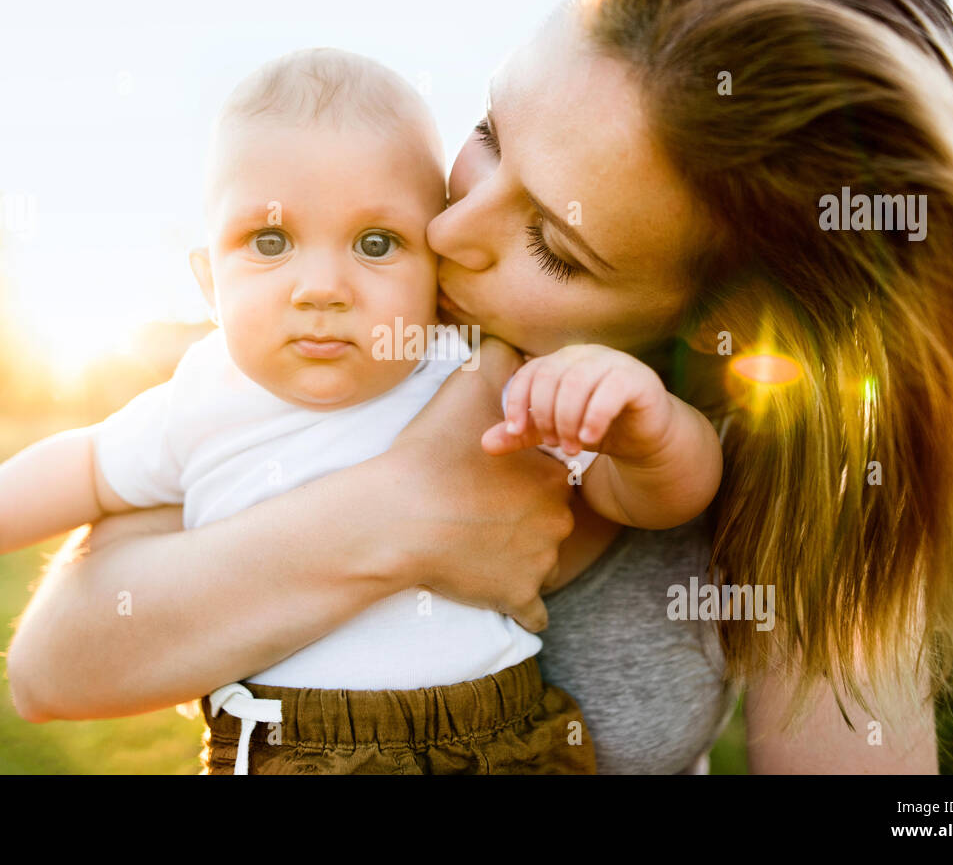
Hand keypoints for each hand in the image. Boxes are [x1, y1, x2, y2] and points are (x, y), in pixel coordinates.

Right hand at [388, 336, 575, 631]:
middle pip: (547, 518)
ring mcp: (539, 564)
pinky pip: (531, 609)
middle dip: (522, 516)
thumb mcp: (468, 387)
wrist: (396, 519)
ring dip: (515, 554)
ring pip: (539, 559)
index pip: (547, 475)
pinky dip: (518, 602)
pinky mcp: (517, 597)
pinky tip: (493, 587)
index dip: (518, 476)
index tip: (485, 477)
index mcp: (551, 475)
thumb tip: (511, 344)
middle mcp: (557, 521)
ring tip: (475, 544)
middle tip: (478, 509)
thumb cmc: (431, 454)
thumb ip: (500, 358)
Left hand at [481, 343, 672, 461]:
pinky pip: (609, 392)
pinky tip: (590, 437)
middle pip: (549, 378)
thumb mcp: (555, 431)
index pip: (528, 373)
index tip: (514, 431)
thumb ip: (523, 434)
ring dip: (567, 420)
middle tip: (554, 444)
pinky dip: (594, 417)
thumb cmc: (597, 426)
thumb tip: (485, 444)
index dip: (516, 402)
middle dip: (545, 416)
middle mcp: (584, 355)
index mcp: (561, 361)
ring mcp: (612, 362)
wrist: (645, 438)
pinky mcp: (636, 378)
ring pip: (576, 384)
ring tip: (572, 447)